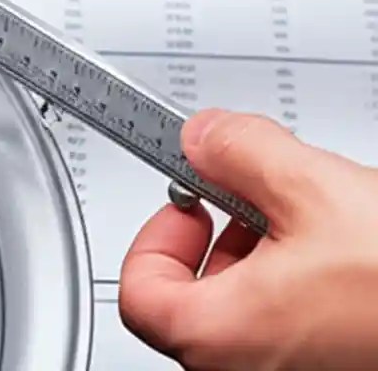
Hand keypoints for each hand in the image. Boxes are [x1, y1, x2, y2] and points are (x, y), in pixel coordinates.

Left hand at [120, 109, 377, 369]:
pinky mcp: (331, 369)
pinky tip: (344, 253)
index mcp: (219, 336)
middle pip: (192, 301)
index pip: (139, 293)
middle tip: (254, 199)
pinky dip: (301, 288)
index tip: (189, 198)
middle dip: (222, 238)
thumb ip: (239, 150)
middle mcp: (244, 370)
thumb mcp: (314, 187)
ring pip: (246, 315)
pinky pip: (290, 331)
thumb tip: (205, 136)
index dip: (154, 235)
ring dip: (267, 259)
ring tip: (314, 220)